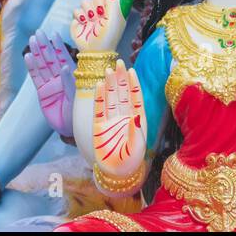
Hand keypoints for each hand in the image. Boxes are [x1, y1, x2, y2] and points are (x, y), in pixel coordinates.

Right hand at [25, 31, 74, 138]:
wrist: (72, 129)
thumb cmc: (80, 112)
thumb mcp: (78, 96)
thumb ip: (70, 82)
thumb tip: (66, 66)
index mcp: (72, 76)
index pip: (64, 57)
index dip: (59, 46)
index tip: (54, 34)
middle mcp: (60, 78)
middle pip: (51, 58)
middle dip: (45, 45)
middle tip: (39, 32)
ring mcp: (50, 85)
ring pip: (43, 66)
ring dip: (37, 53)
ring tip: (32, 41)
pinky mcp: (42, 93)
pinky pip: (36, 78)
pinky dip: (32, 67)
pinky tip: (28, 56)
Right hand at [70, 0, 125, 52]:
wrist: (95, 51)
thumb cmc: (109, 35)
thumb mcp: (115, 16)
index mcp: (112, 9)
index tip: (108, 0)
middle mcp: (101, 11)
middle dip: (98, 3)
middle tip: (101, 14)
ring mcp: (89, 15)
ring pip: (85, 1)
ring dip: (89, 11)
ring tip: (93, 21)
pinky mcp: (78, 20)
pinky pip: (76, 10)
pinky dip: (80, 16)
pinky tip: (85, 23)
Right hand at [92, 61, 144, 178]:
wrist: (116, 173)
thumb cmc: (131, 160)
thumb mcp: (137, 146)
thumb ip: (135, 131)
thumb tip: (134, 116)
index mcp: (137, 118)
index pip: (135, 96)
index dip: (133, 83)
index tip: (131, 70)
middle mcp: (123, 116)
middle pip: (122, 93)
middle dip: (120, 78)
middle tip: (118, 62)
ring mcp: (110, 120)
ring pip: (110, 98)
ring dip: (110, 84)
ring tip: (109, 70)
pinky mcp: (98, 127)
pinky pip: (99, 109)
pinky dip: (99, 98)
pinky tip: (100, 86)